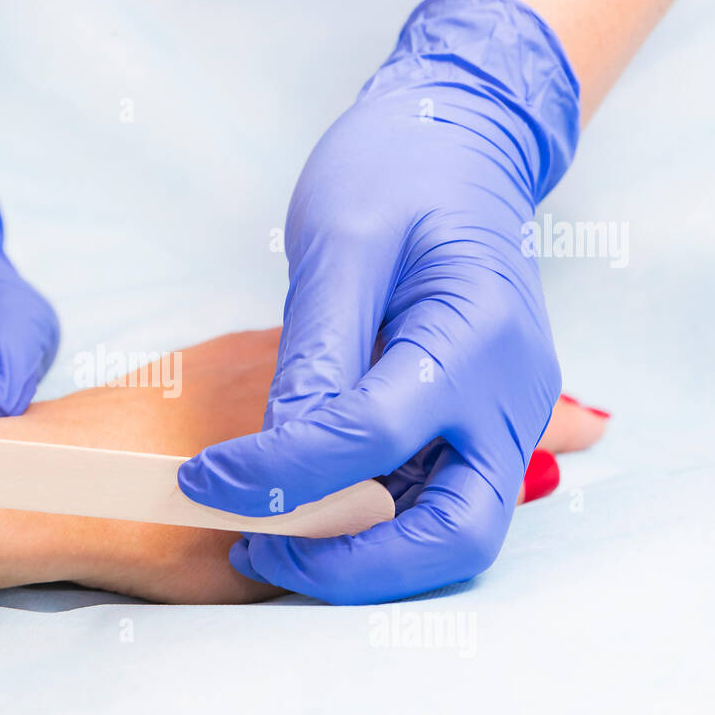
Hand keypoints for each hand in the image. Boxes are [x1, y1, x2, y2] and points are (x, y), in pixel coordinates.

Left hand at [178, 0, 580, 603]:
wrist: (458, 148)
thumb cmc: (398, 172)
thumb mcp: (342, 243)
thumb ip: (313, 354)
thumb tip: (276, 454)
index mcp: (477, 336)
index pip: (373, 435)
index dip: (280, 471)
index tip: (205, 480)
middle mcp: (510, 397)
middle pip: (452, 535)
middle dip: (353, 567)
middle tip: (261, 555)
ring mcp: (502, 419)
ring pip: (445, 535)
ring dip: (361, 555)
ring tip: (267, 536)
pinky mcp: (476, 427)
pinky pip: (428, 501)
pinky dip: (370, 525)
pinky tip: (302, 509)